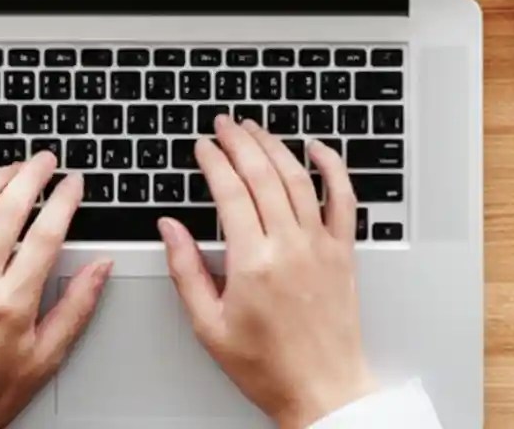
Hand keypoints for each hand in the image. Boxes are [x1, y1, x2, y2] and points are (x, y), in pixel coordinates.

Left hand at [0, 153, 112, 428]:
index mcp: (11, 304)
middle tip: (46, 160)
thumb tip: (100, 268)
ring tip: (12, 168)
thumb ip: (76, 307)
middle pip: (7, 209)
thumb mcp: (45, 358)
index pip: (46, 233)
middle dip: (31, 175)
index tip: (74, 183)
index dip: (64, 200)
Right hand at [158, 116, 376, 428]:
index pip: (230, 192)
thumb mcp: (208, 325)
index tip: (202, 145)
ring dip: (275, 146)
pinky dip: (332, 167)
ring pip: (298, 178)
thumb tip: (169, 228)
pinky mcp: (343, 251)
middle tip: (225, 124)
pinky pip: (343, 198)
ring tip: (256, 129)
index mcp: (252, 263)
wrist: (321, 388)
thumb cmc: (267, 365)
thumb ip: (186, 270)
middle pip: (263, 175)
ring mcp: (320, 245)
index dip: (213, 161)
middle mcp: (289, 247)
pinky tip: (317, 149)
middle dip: (239, 142)